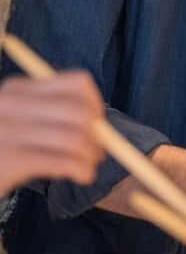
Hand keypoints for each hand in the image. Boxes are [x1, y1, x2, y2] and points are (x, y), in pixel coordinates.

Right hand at [0, 72, 104, 194]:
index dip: (96, 103)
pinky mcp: (10, 159)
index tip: (97, 123)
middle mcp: (12, 104)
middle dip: (98, 134)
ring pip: (75, 138)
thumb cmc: (0, 146)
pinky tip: (82, 175)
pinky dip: (81, 169)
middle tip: (98, 151)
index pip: (78, 82)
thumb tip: (102, 127)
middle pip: (80, 111)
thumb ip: (54, 114)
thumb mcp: (18, 119)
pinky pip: (63, 161)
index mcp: (19, 88)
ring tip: (88, 165)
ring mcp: (8, 131)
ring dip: (90, 155)